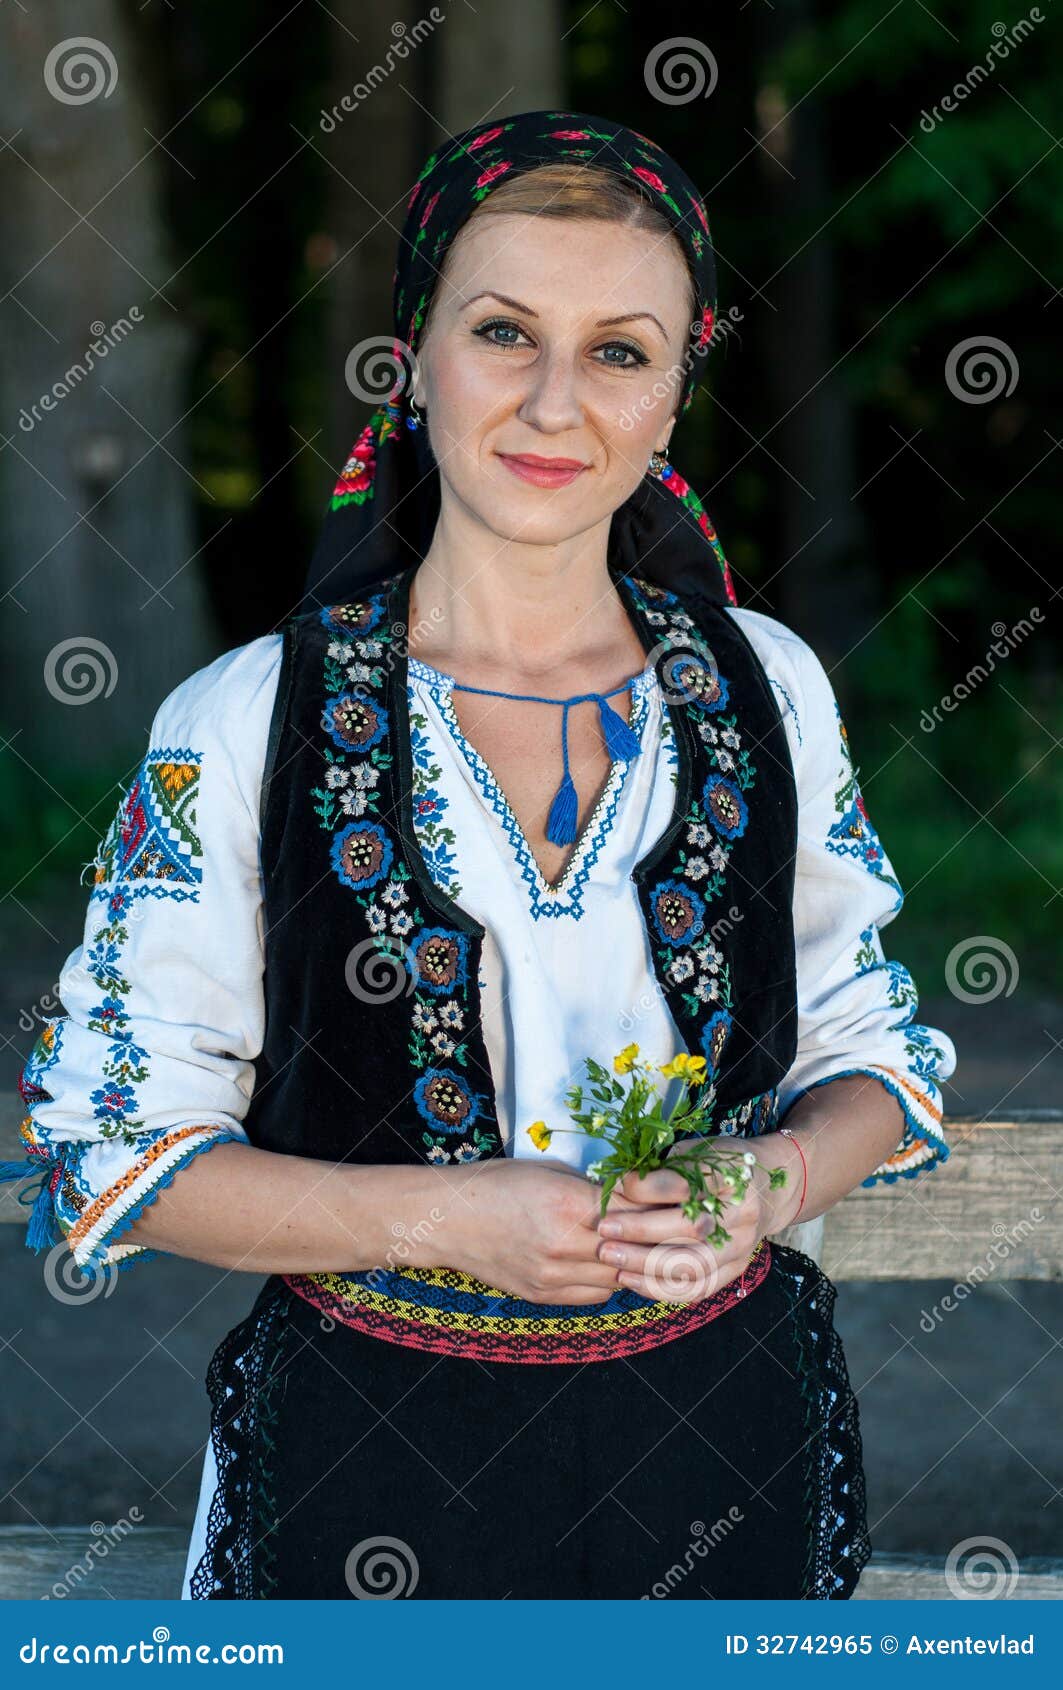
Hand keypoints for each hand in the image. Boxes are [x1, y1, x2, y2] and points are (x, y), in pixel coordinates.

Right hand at [427, 1157, 654, 1305]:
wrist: (447, 1219)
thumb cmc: (496, 1183)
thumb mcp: (549, 1170)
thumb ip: (592, 1187)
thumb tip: (635, 1195)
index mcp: (567, 1203)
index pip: (636, 1211)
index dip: (660, 1207)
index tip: (675, 1202)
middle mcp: (564, 1244)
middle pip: (635, 1250)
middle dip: (657, 1239)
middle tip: (672, 1229)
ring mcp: (553, 1276)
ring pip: (620, 1277)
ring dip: (635, 1263)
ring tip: (644, 1248)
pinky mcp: (543, 1296)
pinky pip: (596, 1295)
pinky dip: (610, 1281)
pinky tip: (609, 1264)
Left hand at [593, 1132, 801, 1302]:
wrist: (766, 1190)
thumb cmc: (720, 1164)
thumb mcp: (696, 1151)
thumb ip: (663, 1167)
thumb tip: (613, 1184)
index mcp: (733, 1175)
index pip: (689, 1184)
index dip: (649, 1187)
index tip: (616, 1185)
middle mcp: (742, 1214)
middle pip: (690, 1229)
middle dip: (640, 1230)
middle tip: (604, 1229)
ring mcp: (742, 1247)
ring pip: (692, 1265)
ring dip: (644, 1264)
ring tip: (609, 1256)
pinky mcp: (735, 1270)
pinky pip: (697, 1289)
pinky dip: (659, 1288)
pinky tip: (627, 1279)